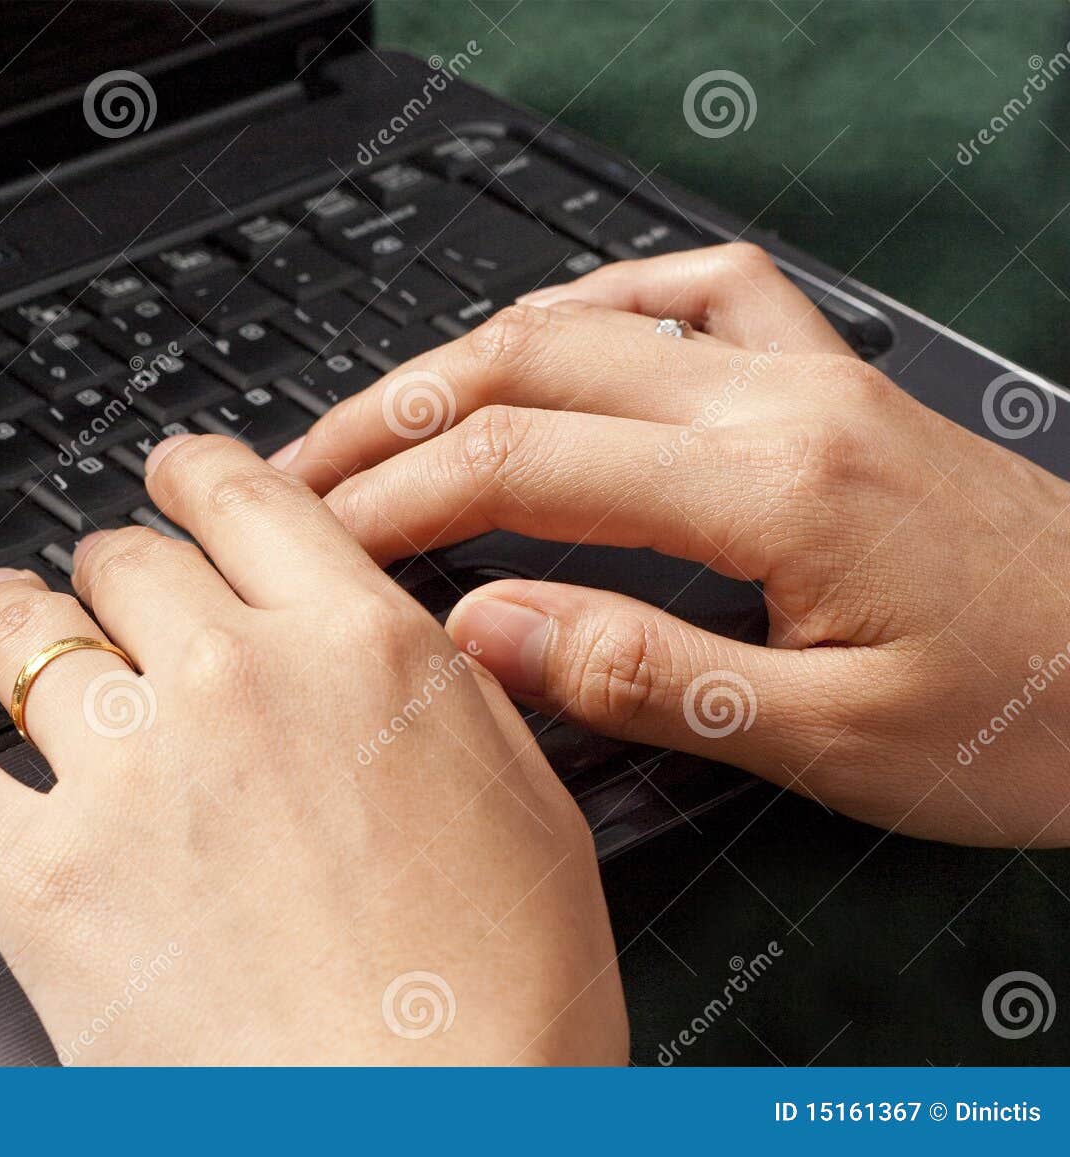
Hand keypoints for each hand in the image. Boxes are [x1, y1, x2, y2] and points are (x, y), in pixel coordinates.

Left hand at [0, 435, 625, 1064]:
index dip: (194, 474)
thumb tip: (394, 636)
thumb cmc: (499, 1004)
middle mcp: (234, 682)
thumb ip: (446, 691)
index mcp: (357, 649)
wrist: (428, 1138)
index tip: (173, 478)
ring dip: (11, 617)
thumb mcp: (528, 804)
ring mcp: (125, 774)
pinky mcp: (39, 880)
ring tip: (3, 617)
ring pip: (25, 634)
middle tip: (109, 587)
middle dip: (115, 565)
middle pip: (127, 561)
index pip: (244, 499)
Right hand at [276, 243, 1069, 847]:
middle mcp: (781, 403)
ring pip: (591, 318)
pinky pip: (699, 292)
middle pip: (528, 365)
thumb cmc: (1027, 719)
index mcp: (774, 488)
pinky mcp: (831, 384)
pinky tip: (553, 332)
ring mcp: (807, 377)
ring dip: (464, 360)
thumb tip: (485, 633)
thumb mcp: (829, 739)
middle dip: (389, 418)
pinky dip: (599, 302)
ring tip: (380, 416)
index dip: (392, 501)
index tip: (311, 541)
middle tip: (297, 471)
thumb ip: (645, 675)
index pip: (520, 466)